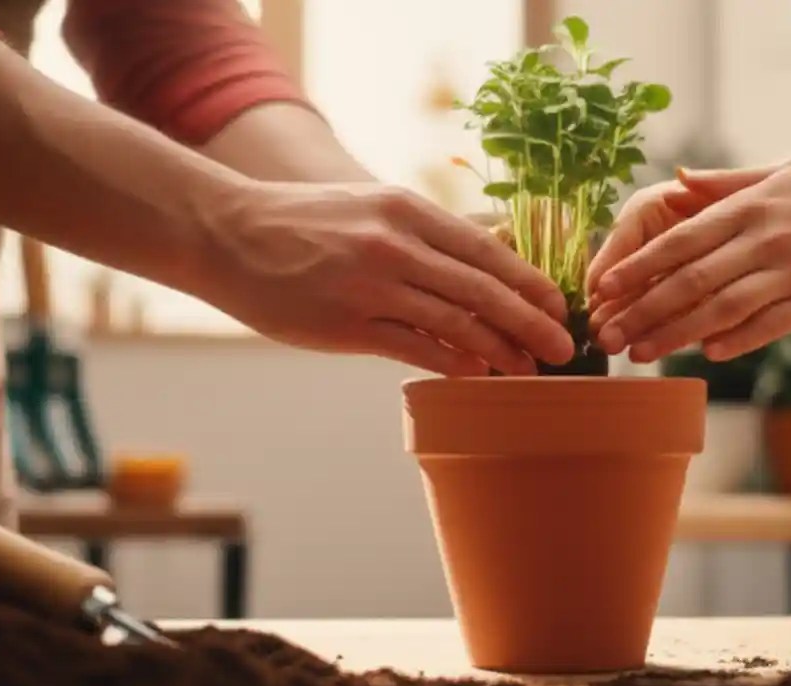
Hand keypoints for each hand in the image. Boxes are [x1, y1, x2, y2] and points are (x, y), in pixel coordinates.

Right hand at [196, 182, 574, 375]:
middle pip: (481, 287)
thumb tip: (490, 249)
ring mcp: (369, 285)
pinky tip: (477, 374)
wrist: (227, 233)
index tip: (560, 304)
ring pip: (453, 321)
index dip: (529, 281)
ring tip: (528, 369)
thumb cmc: (305, 223)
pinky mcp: (345, 323)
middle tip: (563, 345)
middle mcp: (394, 244)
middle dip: (530, 320)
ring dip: (498, 349)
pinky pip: (412, 347)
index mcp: (405, 210)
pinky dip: (451, 362)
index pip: (485, 249)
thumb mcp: (371, 206)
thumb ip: (426, 232)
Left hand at [589, 164, 790, 362]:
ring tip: (641, 352)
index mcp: (747, 208)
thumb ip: (723, 184)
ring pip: (721, 309)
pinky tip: (705, 354)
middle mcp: (763, 240)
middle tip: (608, 333)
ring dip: (676, 334)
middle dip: (643, 310)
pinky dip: (735, 340)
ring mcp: (790, 273)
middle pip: (691, 281)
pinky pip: (767, 326)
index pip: (680, 241)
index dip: (638, 267)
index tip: (605, 287)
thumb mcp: (776, 174)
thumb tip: (675, 179)